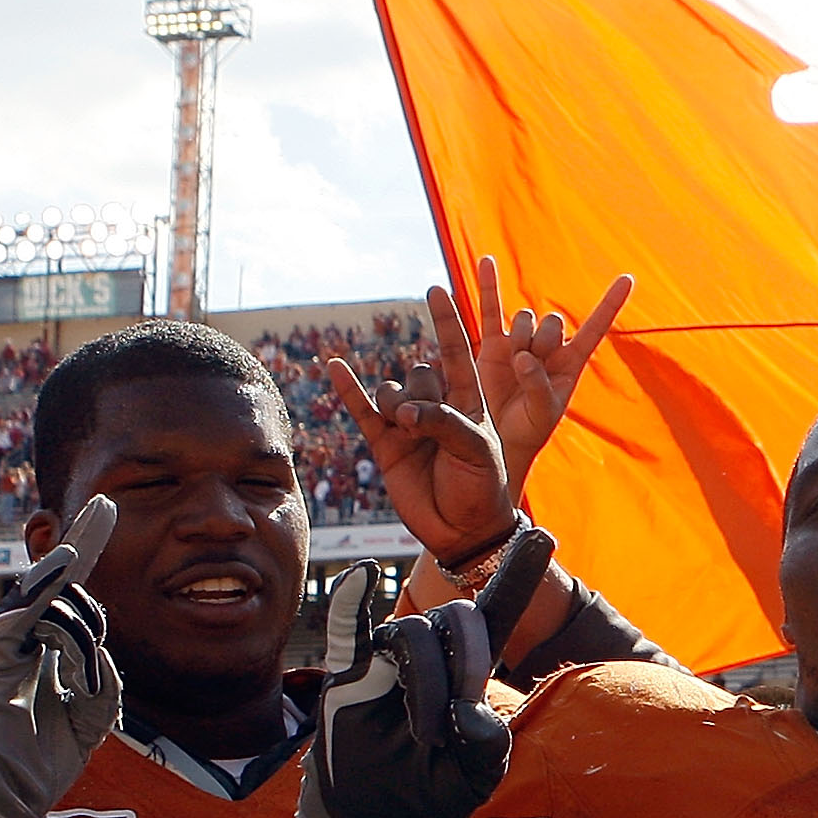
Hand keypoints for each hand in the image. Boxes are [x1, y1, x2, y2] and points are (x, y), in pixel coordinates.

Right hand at [0, 497, 120, 817]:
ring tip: (81, 651)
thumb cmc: (28, 767)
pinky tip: (64, 562)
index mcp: (36, 650)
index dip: (85, 546)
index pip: (66, 591)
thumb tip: (104, 655)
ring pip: (44, 601)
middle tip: (89, 655)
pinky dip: (41, 586)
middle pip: (59, 590)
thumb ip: (103, 688)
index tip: (106, 505)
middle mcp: (14, 640)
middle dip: (87, 603)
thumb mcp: (85, 725)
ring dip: (74, 617)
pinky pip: (15, 614)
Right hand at [298, 528, 554, 817]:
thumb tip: (471, 710)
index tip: (542, 534)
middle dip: (466, 660)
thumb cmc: (428, 792)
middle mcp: (433, 653)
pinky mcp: (350, 673)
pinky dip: (351, 601)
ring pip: (412, 634)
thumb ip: (487, 751)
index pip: (499, 613)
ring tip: (423, 734)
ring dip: (424, 683)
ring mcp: (389, 660)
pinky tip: (358, 575)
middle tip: (455, 719)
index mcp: (470, 671)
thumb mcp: (472, 782)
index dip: (519, 575)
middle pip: (457, 617)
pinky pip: (348, 629)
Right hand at [325, 285, 511, 559]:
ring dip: (394, 404)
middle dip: (419, 392)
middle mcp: (437, 408)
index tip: (434, 288)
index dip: (447, 321)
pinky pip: (363, 411)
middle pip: (420, 374)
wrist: (464, 530)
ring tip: (405, 429)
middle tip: (423, 424)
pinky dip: (349, 390)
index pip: (457, 352)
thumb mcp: (478, 450)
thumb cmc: (483, 488)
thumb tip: (402, 414)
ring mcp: (409, 426)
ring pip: (392, 392)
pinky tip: (334, 365)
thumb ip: (443, 423)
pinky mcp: (386, 446)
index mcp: (469, 402)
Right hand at [465, 256, 631, 496]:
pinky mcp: (493, 344)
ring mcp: (520, 342)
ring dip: (520, 335)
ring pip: (525, 318)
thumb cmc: (531, 428)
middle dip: (542, 338)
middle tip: (529, 365)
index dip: (611, 303)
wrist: (500, 438)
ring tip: (512, 363)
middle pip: (551, 321)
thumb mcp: (543, 411)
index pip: (595, 326)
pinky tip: (486, 260)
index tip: (628, 278)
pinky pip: (491, 308)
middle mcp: (548, 347)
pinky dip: (488, 284)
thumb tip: (523, 356)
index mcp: (571, 361)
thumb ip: (538, 384)